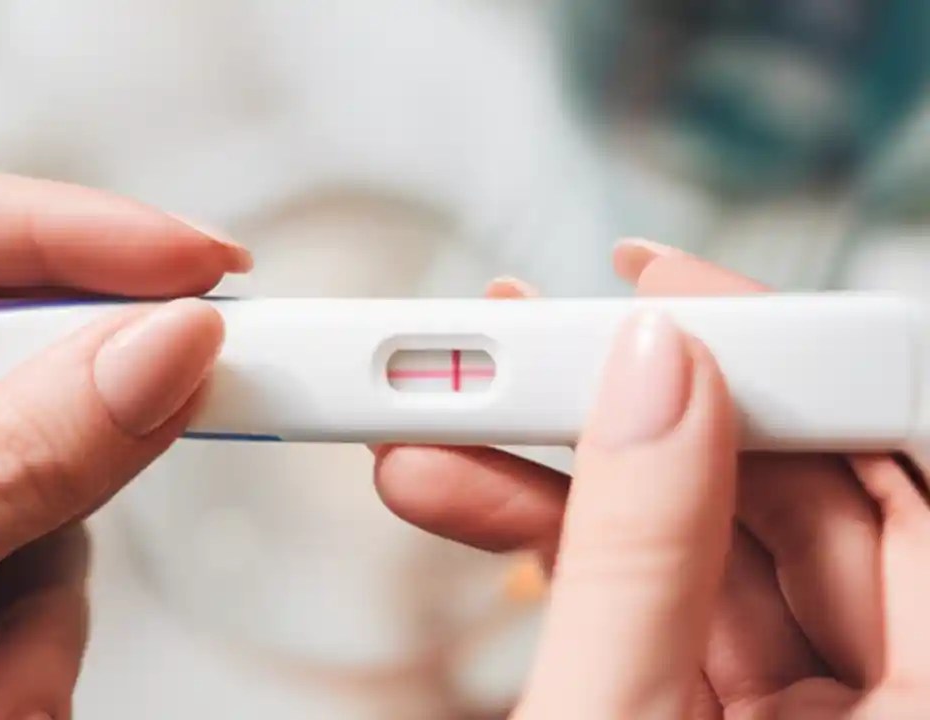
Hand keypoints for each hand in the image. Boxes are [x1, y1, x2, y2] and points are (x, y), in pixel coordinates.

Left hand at [0, 148, 249, 718]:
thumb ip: (2, 472)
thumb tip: (163, 349)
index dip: (57, 227)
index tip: (195, 270)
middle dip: (73, 434)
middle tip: (192, 424)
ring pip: (25, 471)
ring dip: (41, 593)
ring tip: (1, 703)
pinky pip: (18, 561)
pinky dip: (25, 645)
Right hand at [375, 240, 929, 717]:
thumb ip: (637, 558)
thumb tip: (650, 377)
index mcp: (918, 717)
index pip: (902, 482)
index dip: (800, 367)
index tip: (674, 295)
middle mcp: (872, 703)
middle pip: (786, 498)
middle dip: (631, 410)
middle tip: (524, 344)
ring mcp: (782, 709)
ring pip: (695, 538)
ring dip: (558, 470)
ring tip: (441, 415)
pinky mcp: (693, 708)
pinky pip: (644, 587)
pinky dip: (553, 537)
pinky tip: (464, 484)